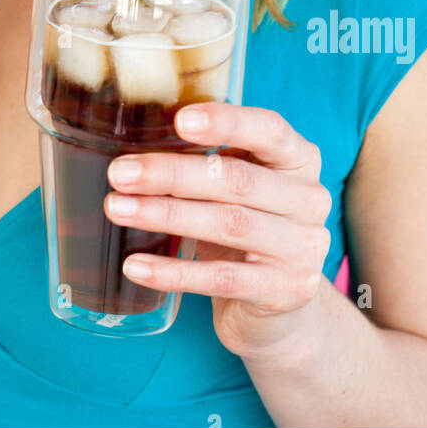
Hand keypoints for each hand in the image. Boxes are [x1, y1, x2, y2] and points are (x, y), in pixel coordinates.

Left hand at [104, 102, 332, 360]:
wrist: (283, 307)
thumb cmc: (246, 226)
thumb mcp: (239, 186)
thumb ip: (208, 159)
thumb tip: (134, 143)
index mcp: (299, 159)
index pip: (269, 130)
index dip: (226, 122)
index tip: (179, 120)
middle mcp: (309, 200)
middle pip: (236, 180)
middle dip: (171, 174)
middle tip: (120, 173)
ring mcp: (302, 249)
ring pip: (227, 224)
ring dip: (165, 215)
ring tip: (117, 209)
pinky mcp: (284, 292)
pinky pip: (221, 278)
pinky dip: (173, 272)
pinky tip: (135, 265)